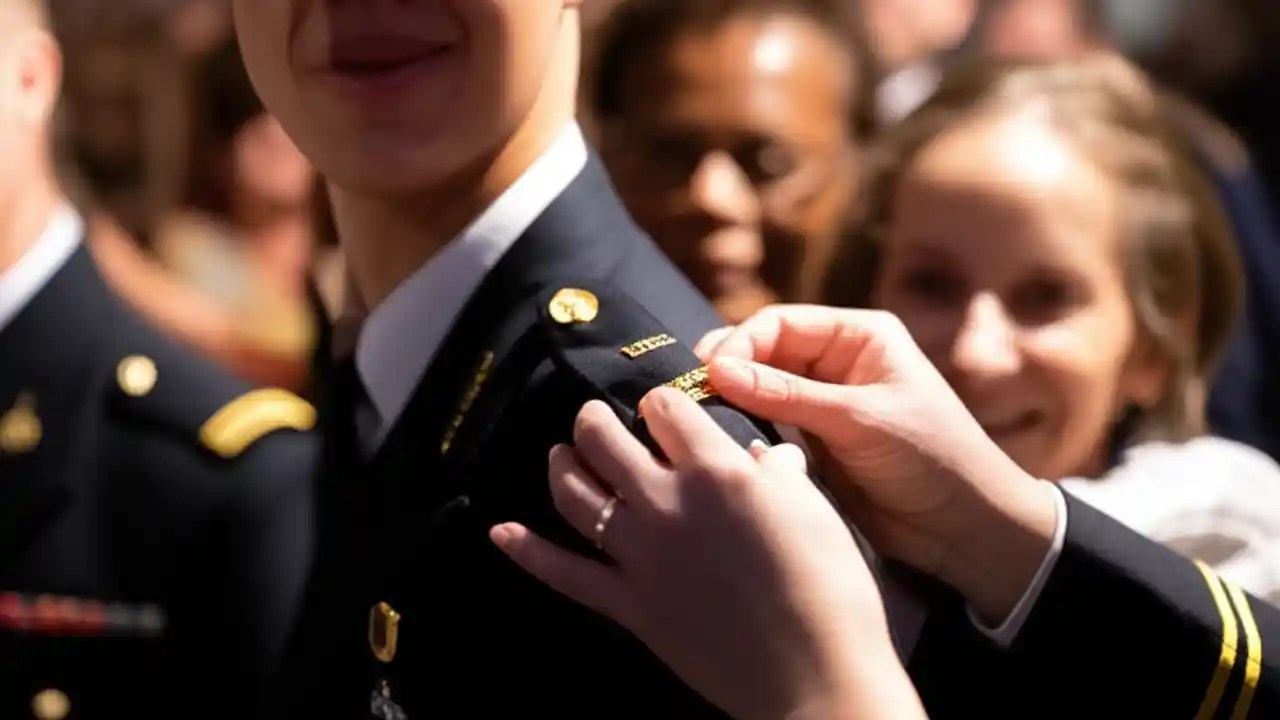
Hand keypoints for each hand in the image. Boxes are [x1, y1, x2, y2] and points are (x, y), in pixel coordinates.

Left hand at [491, 389, 922, 719]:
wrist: (813, 675)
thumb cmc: (828, 590)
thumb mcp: (814, 511)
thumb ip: (778, 474)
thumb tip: (764, 457)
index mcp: (716, 470)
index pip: (666, 408)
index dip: (661, 401)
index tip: (664, 409)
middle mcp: (667, 502)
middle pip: (605, 440)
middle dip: (593, 419)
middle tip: (594, 416)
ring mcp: (641, 555)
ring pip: (576, 494)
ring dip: (560, 465)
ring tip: (559, 452)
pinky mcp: (629, 604)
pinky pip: (564, 573)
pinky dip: (527, 551)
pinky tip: (501, 531)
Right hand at [697, 305, 1057, 622]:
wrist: (965, 527)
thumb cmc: (930, 457)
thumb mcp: (856, 419)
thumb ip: (785, 394)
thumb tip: (715, 370)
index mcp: (859, 336)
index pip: (779, 323)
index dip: (739, 344)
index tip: (708, 374)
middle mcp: (837, 361)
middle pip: (763, 353)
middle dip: (728, 370)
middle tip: (690, 395)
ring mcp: (823, 403)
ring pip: (759, 391)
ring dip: (732, 402)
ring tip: (698, 419)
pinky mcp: (814, 443)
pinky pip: (768, 427)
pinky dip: (745, 431)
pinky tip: (721, 441)